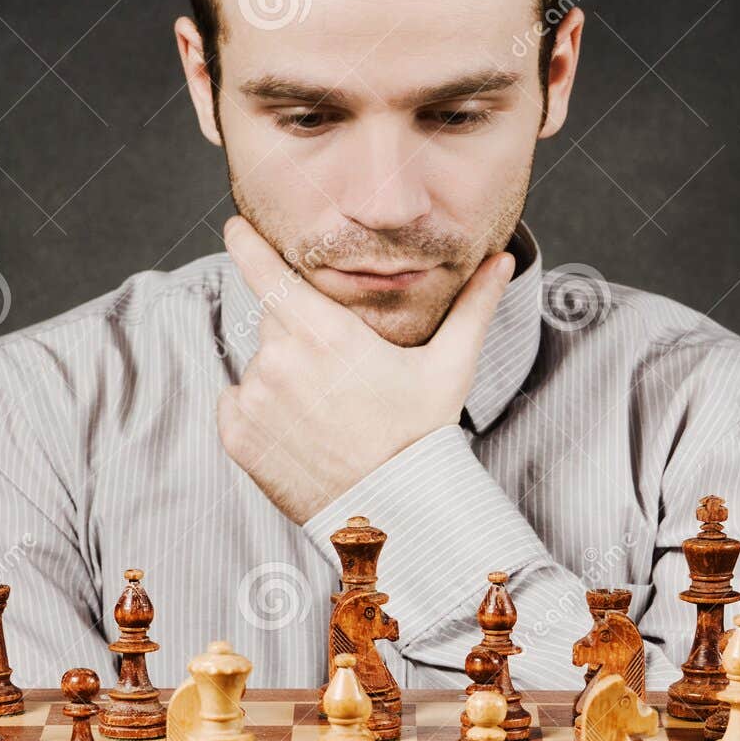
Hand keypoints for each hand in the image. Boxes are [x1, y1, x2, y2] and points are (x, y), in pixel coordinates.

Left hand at [216, 215, 514, 524]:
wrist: (392, 514)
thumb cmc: (422, 436)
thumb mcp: (450, 368)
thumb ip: (472, 308)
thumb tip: (502, 261)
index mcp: (323, 331)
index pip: (265, 269)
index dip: (246, 243)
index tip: (237, 227)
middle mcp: (279, 357)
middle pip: (274, 321)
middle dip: (299, 334)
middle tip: (339, 376)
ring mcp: (254, 398)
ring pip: (259, 366)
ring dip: (282, 378)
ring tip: (327, 414)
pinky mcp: (237, 435)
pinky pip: (237, 404)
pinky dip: (260, 414)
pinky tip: (301, 435)